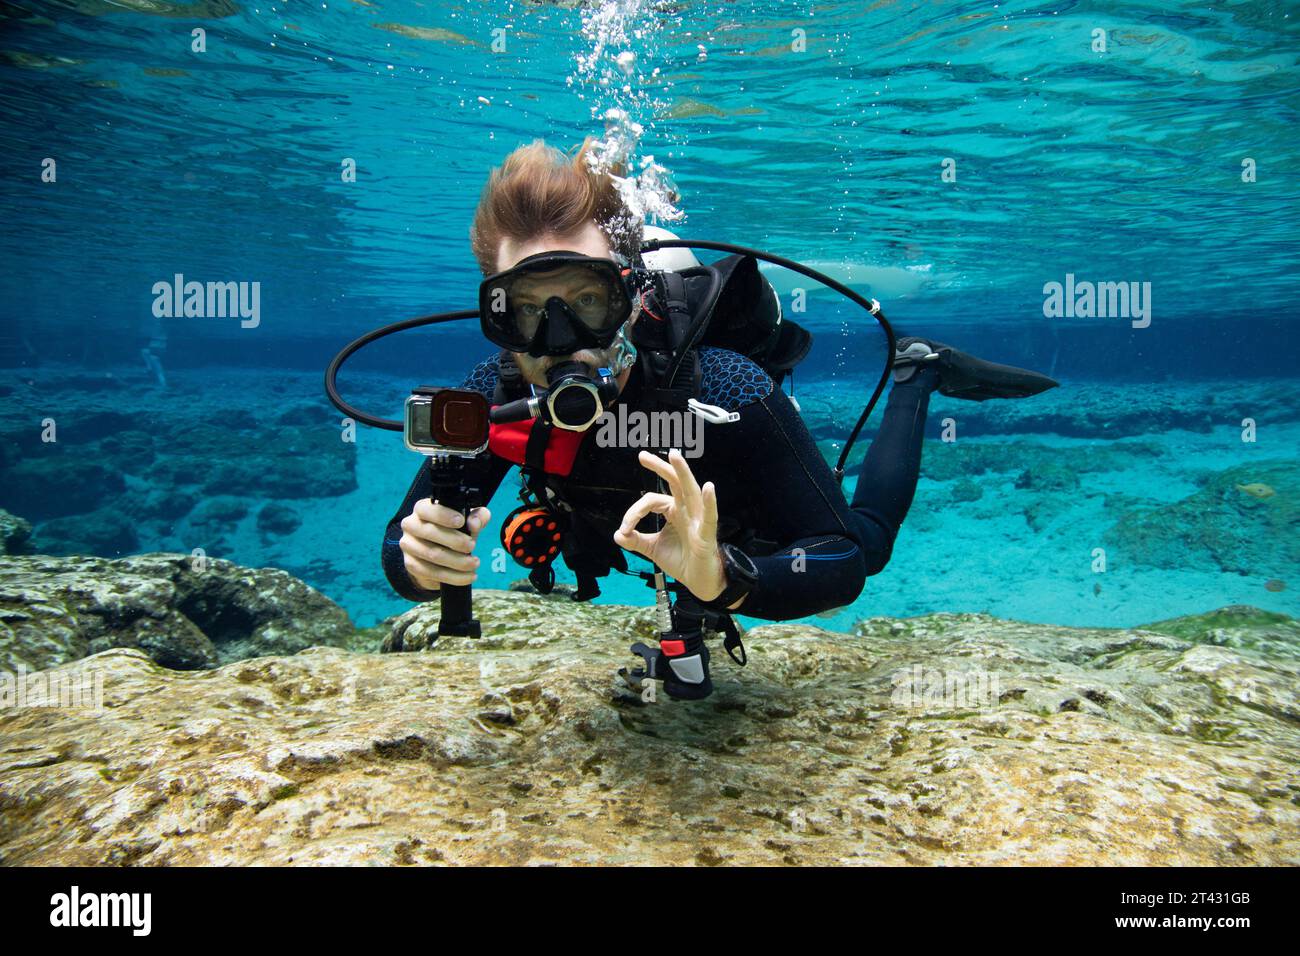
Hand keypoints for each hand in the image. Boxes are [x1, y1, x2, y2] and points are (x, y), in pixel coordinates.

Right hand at [398, 500, 491, 591]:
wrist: (437, 555)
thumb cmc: (454, 531)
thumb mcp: (467, 521)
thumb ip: (477, 517)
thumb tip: (474, 523)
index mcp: (422, 509)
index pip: (427, 509)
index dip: (444, 515)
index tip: (461, 521)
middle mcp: (410, 525)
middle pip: (430, 532)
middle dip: (456, 540)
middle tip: (472, 546)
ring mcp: (408, 545)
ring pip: (432, 554)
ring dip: (458, 561)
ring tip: (474, 563)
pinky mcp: (410, 564)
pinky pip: (431, 572)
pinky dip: (454, 577)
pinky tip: (468, 576)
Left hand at [614, 448, 727, 601]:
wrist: (698, 582)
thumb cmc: (682, 561)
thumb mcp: (653, 549)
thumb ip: (636, 540)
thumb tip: (617, 534)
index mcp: (673, 510)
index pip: (651, 500)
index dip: (634, 512)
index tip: (625, 529)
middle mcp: (686, 510)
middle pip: (674, 482)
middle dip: (660, 467)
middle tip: (642, 456)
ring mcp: (698, 519)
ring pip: (691, 491)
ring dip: (683, 472)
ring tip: (675, 455)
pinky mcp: (706, 534)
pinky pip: (709, 516)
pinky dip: (709, 502)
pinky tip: (708, 488)